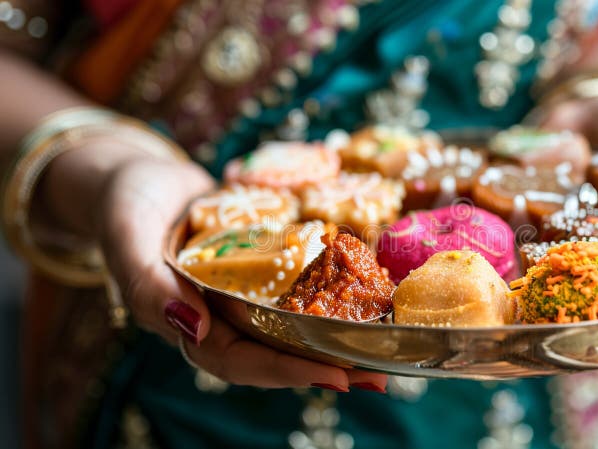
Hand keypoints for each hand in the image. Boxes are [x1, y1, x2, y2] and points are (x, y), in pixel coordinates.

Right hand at [92, 154, 385, 391]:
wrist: (143, 178)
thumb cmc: (126, 207)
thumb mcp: (127, 241)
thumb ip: (148, 285)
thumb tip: (191, 328)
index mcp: (190, 324)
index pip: (241, 360)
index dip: (288, 372)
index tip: (337, 377)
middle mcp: (224, 316)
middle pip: (278, 351)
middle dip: (328, 365)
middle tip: (379, 373)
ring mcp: (247, 293)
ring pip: (295, 325)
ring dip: (338, 339)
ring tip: (386, 349)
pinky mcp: (266, 267)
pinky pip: (300, 286)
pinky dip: (332, 294)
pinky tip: (368, 294)